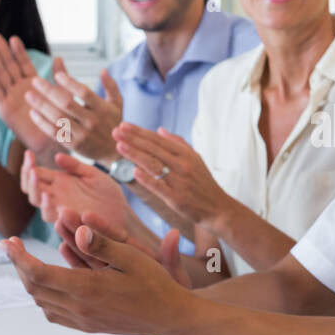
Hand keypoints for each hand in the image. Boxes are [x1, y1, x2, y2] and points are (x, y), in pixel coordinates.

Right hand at [0, 33, 55, 156]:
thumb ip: (59, 76)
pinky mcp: (5, 109)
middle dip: (1, 51)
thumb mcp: (61, 94)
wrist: (52, 142)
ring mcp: (11, 98)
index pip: (23, 63)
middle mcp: (19, 89)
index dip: (18, 51)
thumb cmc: (58, 120)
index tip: (13, 38)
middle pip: (8, 66)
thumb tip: (59, 58)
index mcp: (32, 84)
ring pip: (1, 76)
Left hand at [0, 222, 191, 334]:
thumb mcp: (132, 257)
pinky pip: (54, 314)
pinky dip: (44, 296)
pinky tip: (48, 284)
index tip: (8, 242)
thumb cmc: (155, 285)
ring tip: (27, 262)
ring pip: (41, 302)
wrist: (170, 317)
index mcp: (87, 289)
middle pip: (34, 288)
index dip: (19, 257)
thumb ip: (102, 244)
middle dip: (19, 266)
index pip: (38, 273)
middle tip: (13, 247)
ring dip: (30, 281)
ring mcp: (82, 320)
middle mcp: (80, 308)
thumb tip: (78, 231)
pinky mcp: (88, 326)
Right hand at [21, 149, 134, 230]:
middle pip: (31, 188)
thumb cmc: (109, 195)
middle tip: (30, 167)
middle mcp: (56, 196)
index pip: (36, 173)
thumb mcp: (93, 175)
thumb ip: (76, 166)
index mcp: (60, 182)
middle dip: (27, 176)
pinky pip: (52, 216)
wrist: (123, 215)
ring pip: (37, 202)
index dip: (29, 164)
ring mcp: (60, 208)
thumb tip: (57, 157)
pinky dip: (47, 206)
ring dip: (34, 190)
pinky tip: (47, 195)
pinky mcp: (68, 220)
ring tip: (36, 176)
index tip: (28, 153)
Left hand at [24, 57, 122, 161]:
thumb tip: (102, 70)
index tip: (57, 75)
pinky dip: (42, 123)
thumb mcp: (118, 104)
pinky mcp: (74, 145)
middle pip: (66, 103)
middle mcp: (92, 121)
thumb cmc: (115, 123)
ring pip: (58, 118)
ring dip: (41, 106)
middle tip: (35, 81)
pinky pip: (55, 133)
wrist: (116, 152)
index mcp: (102, 109)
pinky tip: (33, 113)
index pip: (84, 92)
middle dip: (48, 91)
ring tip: (29, 95)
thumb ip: (110, 86)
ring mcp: (82, 134)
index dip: (69, 83)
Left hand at [112, 123, 231, 230]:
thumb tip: (159, 129)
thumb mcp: (196, 159)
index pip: (158, 140)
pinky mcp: (177, 199)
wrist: (218, 209)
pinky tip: (134, 171)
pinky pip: (159, 187)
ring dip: (136, 154)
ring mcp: (180, 182)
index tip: (123, 125)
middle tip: (116, 131)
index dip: (140, 132)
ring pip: (154, 165)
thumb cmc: (204, 184)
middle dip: (133, 139)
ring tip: (119, 145)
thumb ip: (178, 143)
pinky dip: (147, 178)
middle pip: (154, 149)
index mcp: (186, 154)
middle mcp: (183, 165)